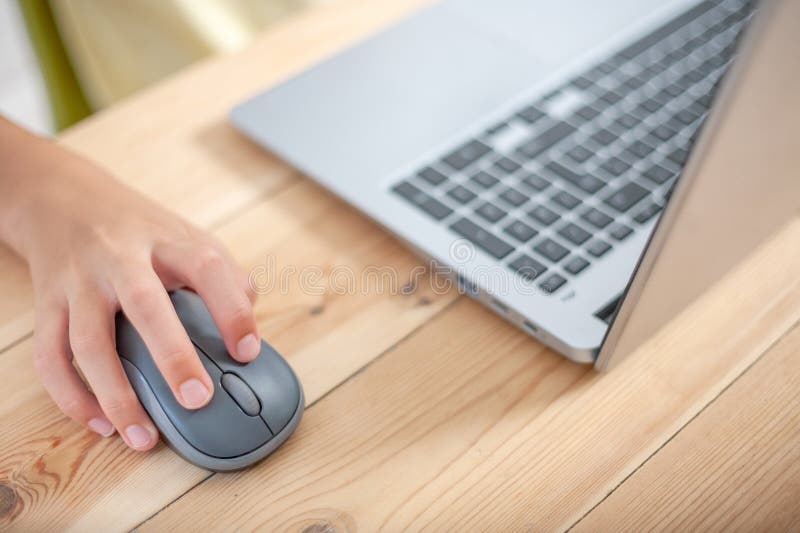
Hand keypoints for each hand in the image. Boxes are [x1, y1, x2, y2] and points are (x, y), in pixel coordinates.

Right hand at [0, 117, 259, 450]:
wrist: (65, 198)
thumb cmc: (140, 230)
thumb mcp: (188, 237)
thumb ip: (225, 278)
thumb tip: (248, 328)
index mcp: (167, 240)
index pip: (207, 267)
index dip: (231, 310)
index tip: (247, 351)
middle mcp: (120, 257)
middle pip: (145, 304)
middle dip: (172, 355)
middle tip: (198, 399)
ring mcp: (79, 280)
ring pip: (89, 340)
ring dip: (116, 394)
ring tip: (143, 438)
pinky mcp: (47, 303)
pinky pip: (51, 356)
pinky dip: (72, 396)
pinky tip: (100, 423)